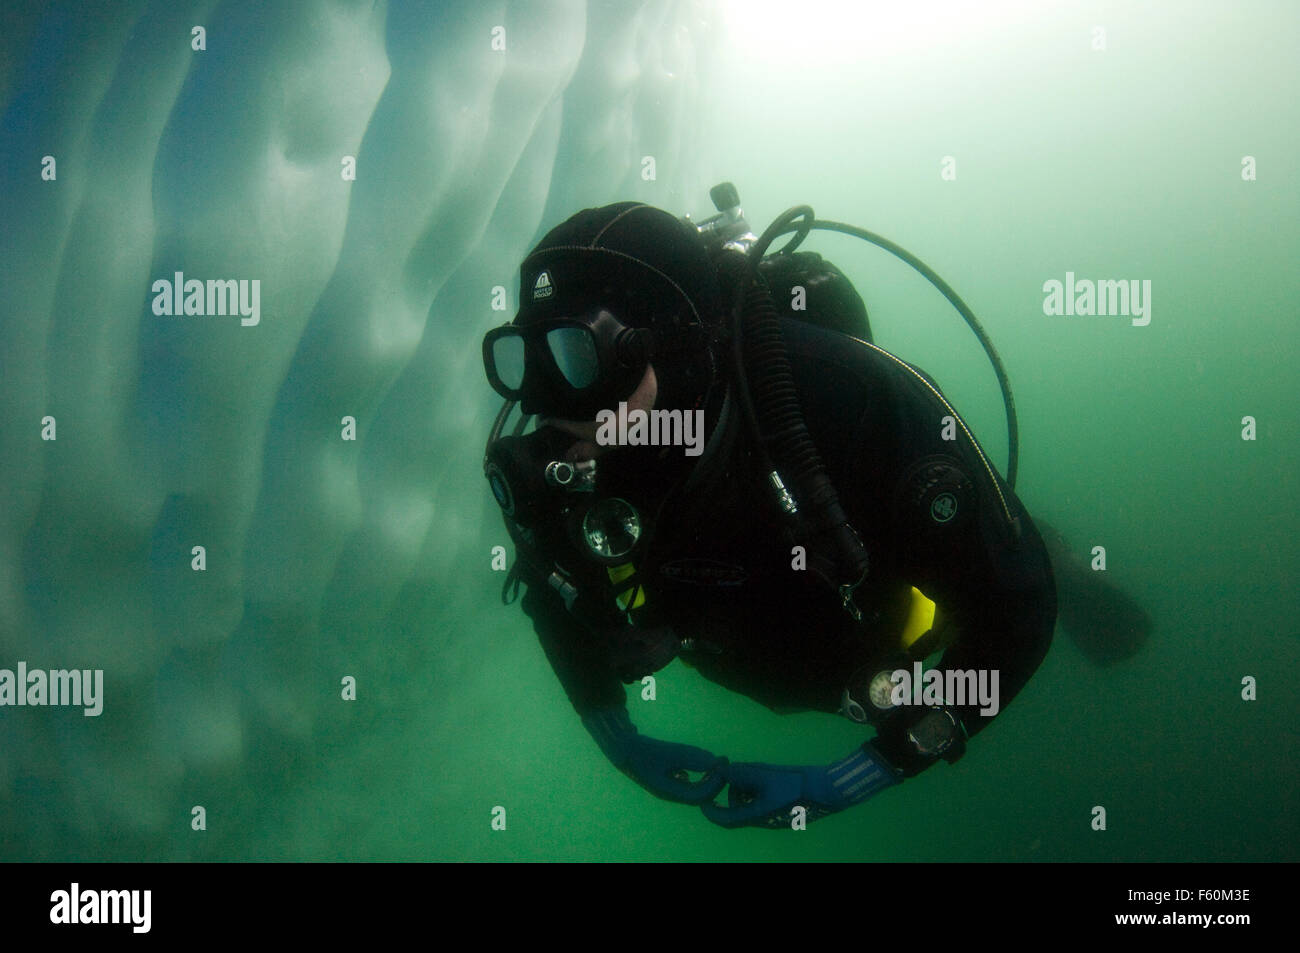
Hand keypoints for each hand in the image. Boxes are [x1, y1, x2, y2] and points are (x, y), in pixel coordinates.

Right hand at [581, 707, 726, 804]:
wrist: (622, 748)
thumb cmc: (645, 751)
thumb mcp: (670, 753)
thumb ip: (693, 758)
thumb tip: (715, 763)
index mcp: (669, 792)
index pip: (700, 795)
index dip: (715, 782)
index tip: (723, 765)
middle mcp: (669, 794)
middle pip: (698, 794)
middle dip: (714, 780)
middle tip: (723, 761)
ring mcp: (666, 787)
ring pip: (693, 789)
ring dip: (706, 777)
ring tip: (716, 762)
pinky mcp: (665, 779)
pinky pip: (687, 782)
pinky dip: (697, 774)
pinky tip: (701, 762)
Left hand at [701, 745, 899, 828]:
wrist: (825, 788)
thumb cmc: (794, 783)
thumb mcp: (764, 774)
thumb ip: (741, 773)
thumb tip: (722, 771)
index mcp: (757, 815)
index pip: (727, 819)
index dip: (712, 813)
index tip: (703, 803)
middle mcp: (764, 818)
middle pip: (740, 806)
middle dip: (736, 788)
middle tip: (737, 769)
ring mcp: (776, 814)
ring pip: (752, 801)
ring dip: (749, 786)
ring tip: (759, 770)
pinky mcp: (784, 808)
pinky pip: (764, 799)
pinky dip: (761, 787)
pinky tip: (769, 773)